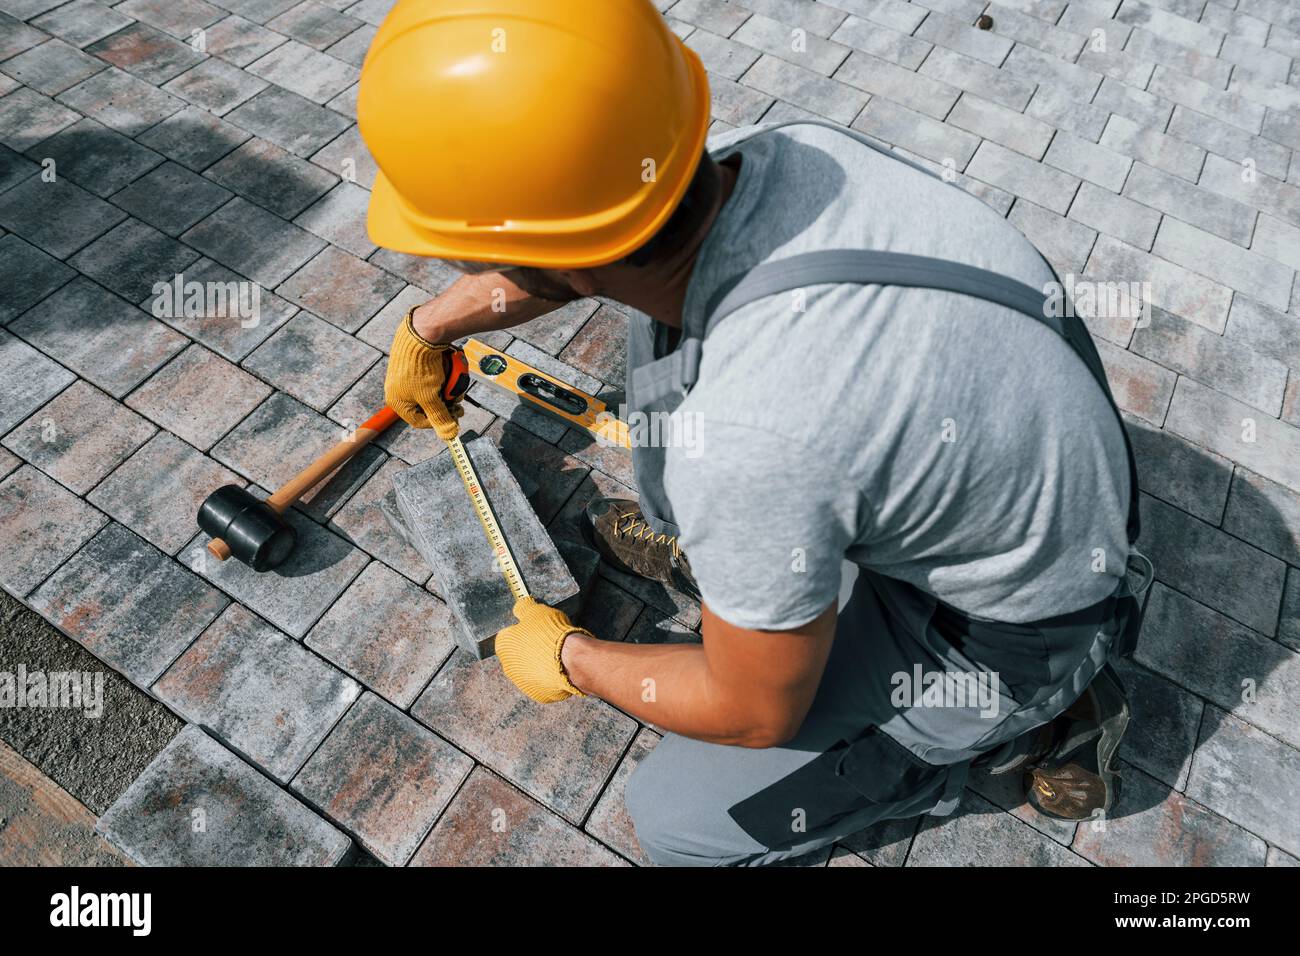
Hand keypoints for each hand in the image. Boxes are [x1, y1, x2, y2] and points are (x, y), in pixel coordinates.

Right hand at [385, 310, 462, 438]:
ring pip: (433, 391)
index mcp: (397, 400)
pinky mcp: (416, 363)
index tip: (455, 418)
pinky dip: (443, 377)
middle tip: (459, 400)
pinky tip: (451, 371)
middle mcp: (399, 388)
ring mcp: (407, 375)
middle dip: (446, 403)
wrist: (422, 333)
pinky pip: (432, 376)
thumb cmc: (421, 368)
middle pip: (428, 405)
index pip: (419, 421)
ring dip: (447, 390)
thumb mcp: (432, 397)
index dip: (439, 422)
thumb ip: (440, 417)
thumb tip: (450, 436)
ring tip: (457, 384)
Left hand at [496, 597, 590, 702]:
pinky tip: (559, 669)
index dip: (523, 631)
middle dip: (529, 649)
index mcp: (503, 646)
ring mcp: (523, 683)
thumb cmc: (550, 633)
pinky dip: (548, 677)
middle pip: (518, 655)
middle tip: (547, 642)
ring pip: (529, 671)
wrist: (570, 660)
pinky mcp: (538, 694)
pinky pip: (542, 683)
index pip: (508, 636)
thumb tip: (519, 607)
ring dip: (538, 665)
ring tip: (556, 656)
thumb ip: (523, 609)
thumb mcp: (535, 611)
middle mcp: (508, 667)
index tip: (536, 629)